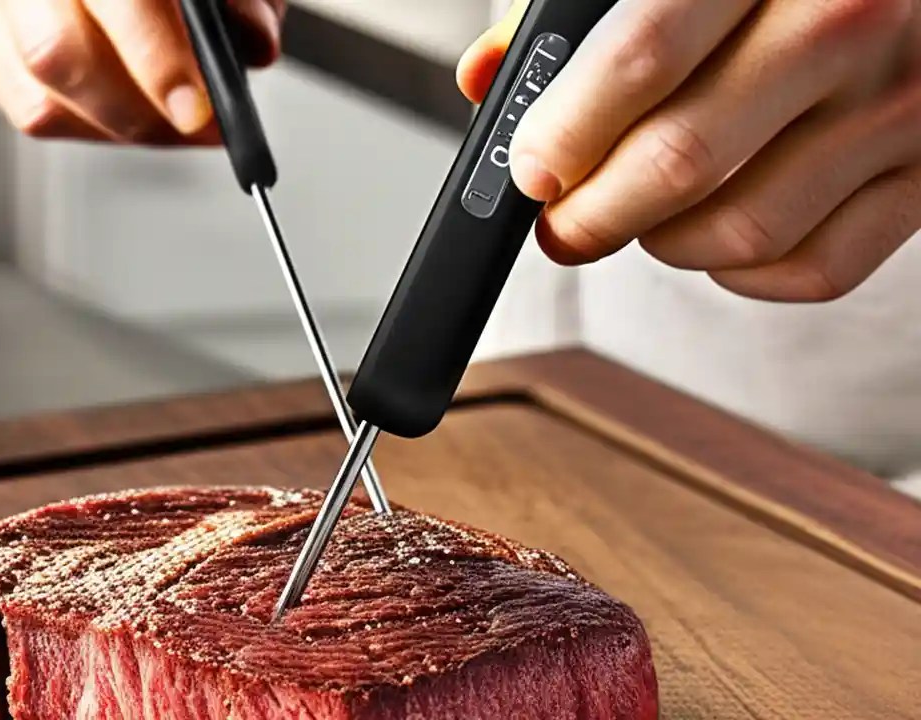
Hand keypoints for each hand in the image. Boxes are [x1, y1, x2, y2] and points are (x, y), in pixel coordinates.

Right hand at [0, 0, 284, 143]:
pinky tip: (128, 106)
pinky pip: (24, 106)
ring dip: (119, 126)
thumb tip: (254, 46)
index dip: (158, 60)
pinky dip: (87, 122)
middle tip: (200, 126)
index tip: (201, 108)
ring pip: (38, 98)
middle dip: (138, 110)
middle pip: (57, 56)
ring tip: (175, 120)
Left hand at [458, 0, 920, 301]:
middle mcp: (847, 23)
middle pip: (680, 163)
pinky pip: (814, 269)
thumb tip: (490, 77)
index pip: (640, 60)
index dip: (564, 133)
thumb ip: (583, 12)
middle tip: (562, 224)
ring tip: (641, 216)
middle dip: (591, 215)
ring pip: (741, 231)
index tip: (531, 173)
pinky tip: (715, 234)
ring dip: (663, 243)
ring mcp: (900, 105)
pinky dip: (741, 274)